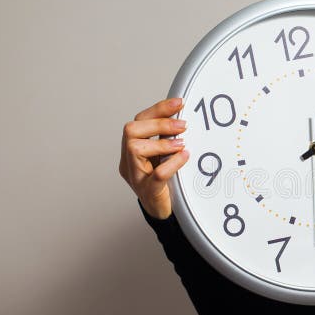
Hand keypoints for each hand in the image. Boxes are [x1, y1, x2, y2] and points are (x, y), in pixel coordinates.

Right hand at [119, 97, 188, 219]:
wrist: (162, 212)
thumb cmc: (164, 182)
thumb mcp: (165, 156)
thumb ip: (168, 139)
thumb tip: (184, 117)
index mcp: (132, 150)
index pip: (139, 121)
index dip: (158, 109)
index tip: (179, 102)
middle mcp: (129, 161)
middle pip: (131, 130)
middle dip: (158, 123)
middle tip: (183, 125)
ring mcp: (136, 178)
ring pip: (135, 149)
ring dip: (162, 142)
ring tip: (182, 143)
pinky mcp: (148, 192)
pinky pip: (156, 175)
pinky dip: (171, 163)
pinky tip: (185, 156)